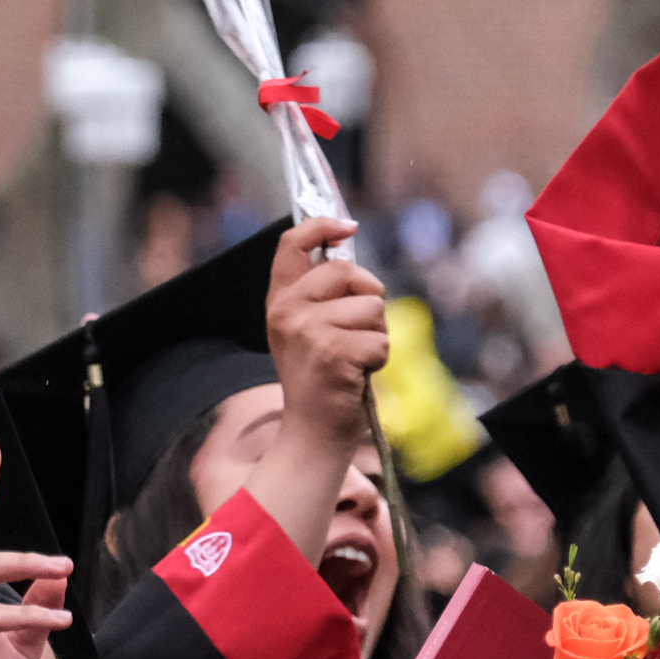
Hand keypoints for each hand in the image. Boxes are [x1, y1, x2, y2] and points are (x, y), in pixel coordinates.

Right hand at [265, 221, 387, 453]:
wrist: (312, 432)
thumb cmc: (320, 379)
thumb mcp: (306, 330)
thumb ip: (320, 294)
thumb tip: (346, 250)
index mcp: (279, 301)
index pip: (292, 244)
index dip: (322, 226)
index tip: (347, 226)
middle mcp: (288, 311)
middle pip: (348, 272)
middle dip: (368, 298)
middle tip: (356, 331)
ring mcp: (309, 331)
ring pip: (372, 307)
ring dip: (376, 334)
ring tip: (354, 358)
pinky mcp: (334, 352)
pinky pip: (380, 339)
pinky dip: (379, 359)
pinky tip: (357, 375)